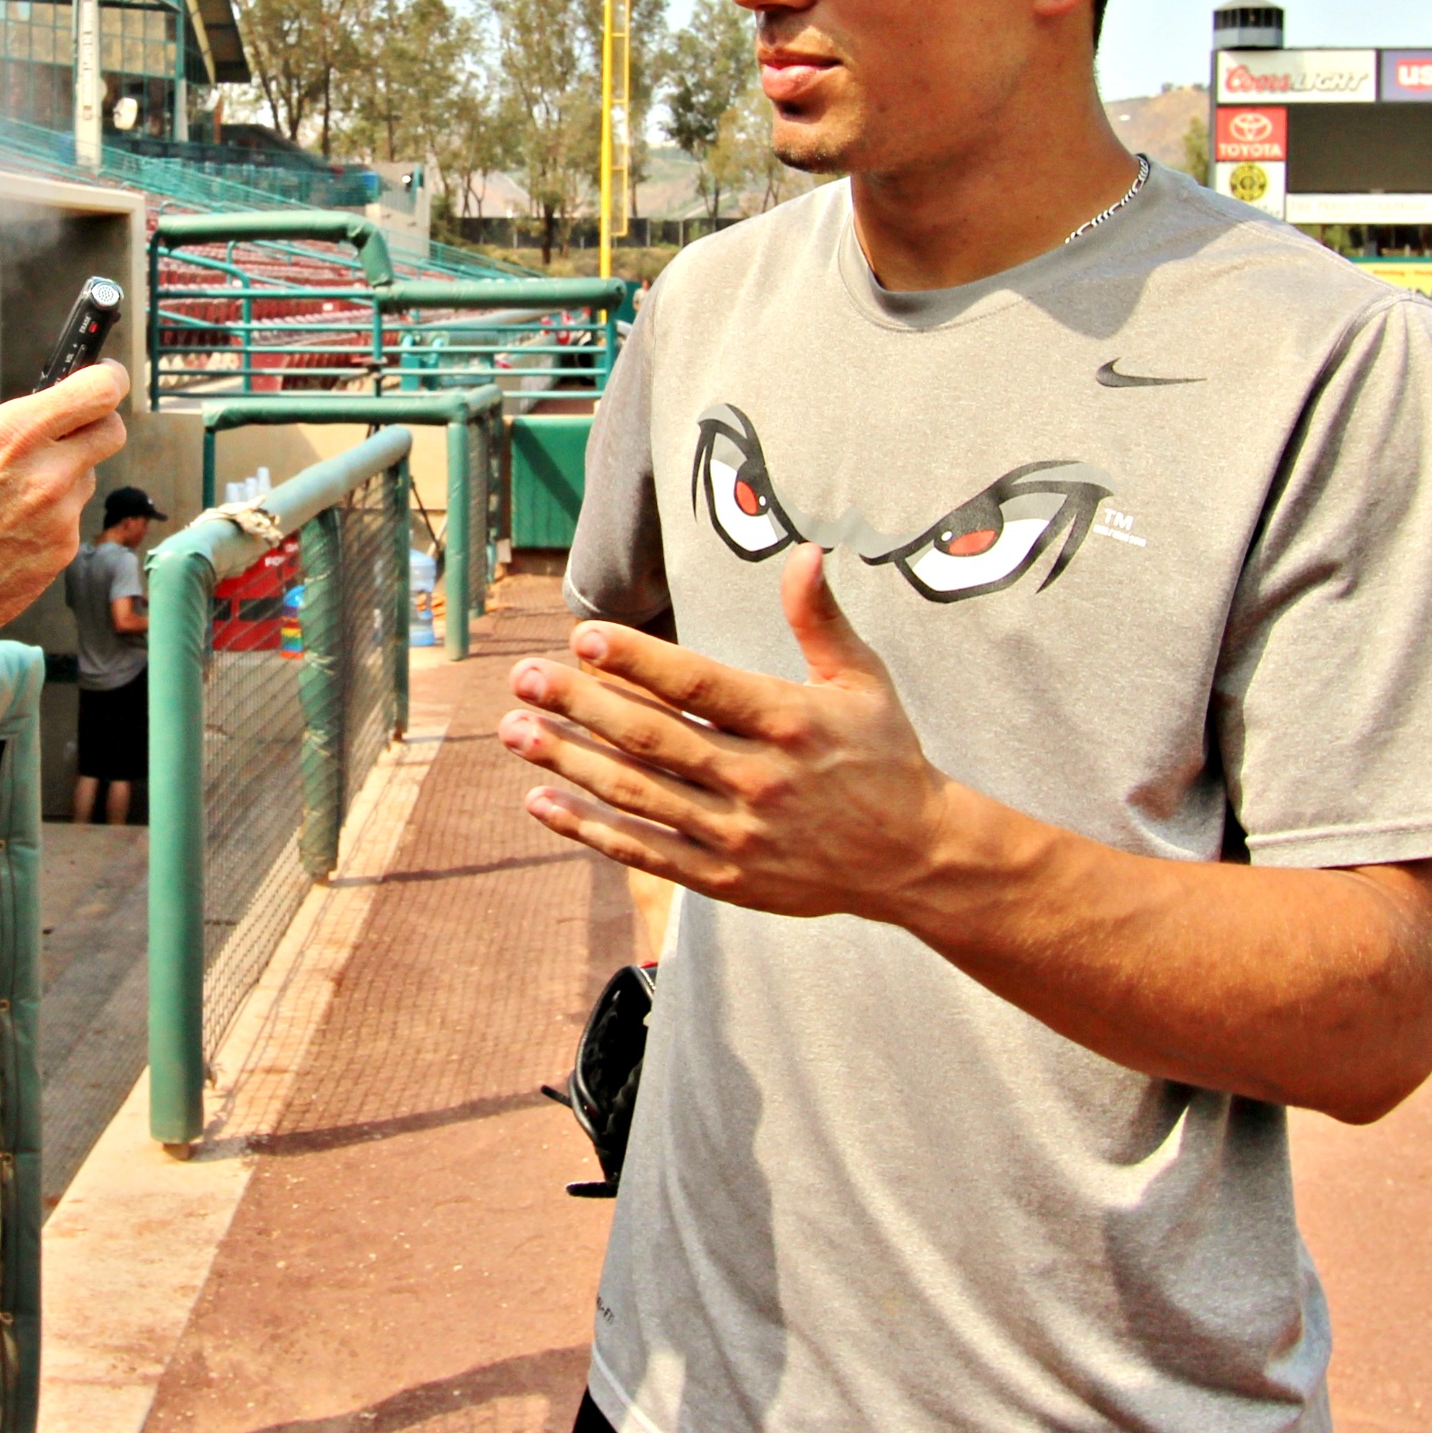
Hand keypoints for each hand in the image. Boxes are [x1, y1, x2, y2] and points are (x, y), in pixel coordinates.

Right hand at [0, 362, 127, 662]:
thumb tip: (8, 415)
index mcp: (13, 435)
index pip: (98, 391)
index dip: (108, 378)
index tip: (105, 377)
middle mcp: (47, 476)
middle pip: (111, 432)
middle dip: (96, 423)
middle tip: (71, 428)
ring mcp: (59, 519)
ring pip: (85, 477)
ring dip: (62, 475)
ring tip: (10, 494)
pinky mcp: (61, 554)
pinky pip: (67, 518)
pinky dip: (46, 516)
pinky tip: (7, 528)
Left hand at [497, 545, 961, 923]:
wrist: (916, 860)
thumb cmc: (885, 756)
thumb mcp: (863, 682)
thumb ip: (820, 620)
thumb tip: (804, 553)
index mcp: (791, 723)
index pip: (700, 686)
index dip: (638, 661)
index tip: (582, 635)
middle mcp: (761, 780)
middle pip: (653, 739)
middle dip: (581, 706)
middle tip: (523, 678)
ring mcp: (739, 835)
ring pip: (638, 794)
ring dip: (569, 762)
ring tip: (515, 731)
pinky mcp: (725, 879)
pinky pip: (645, 851)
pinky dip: (589, 828)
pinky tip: (541, 800)